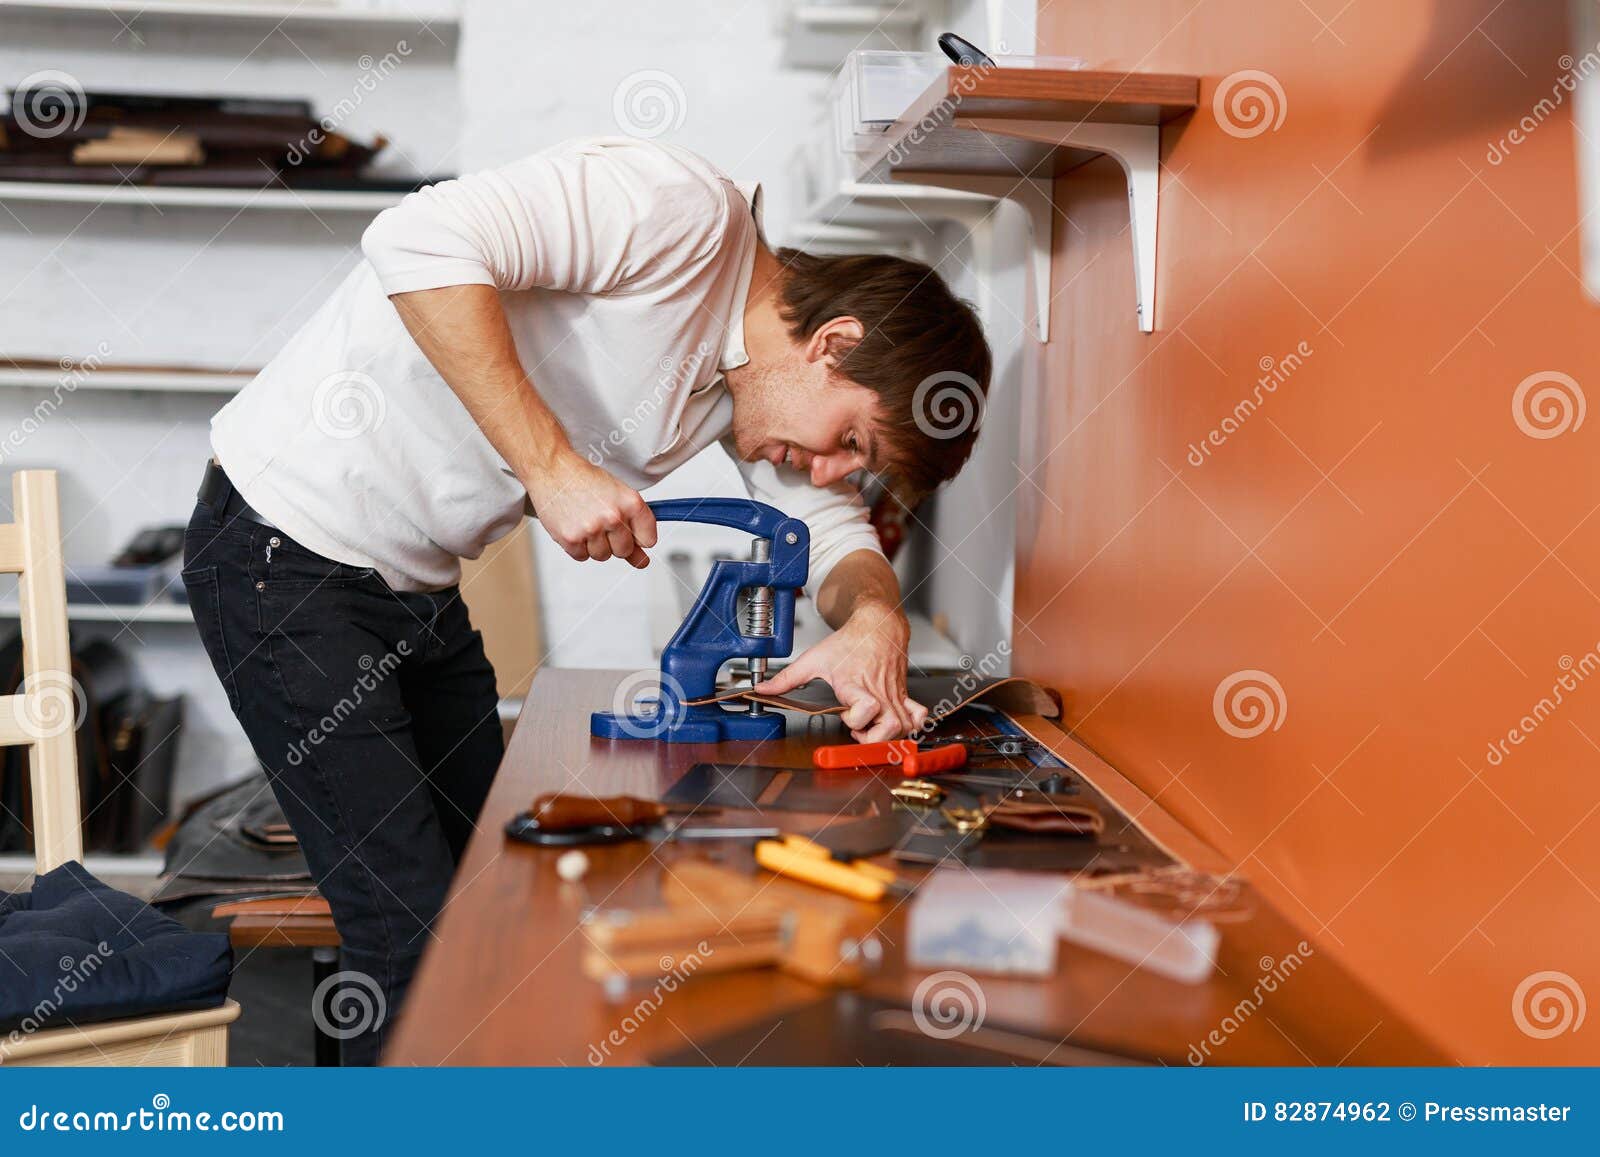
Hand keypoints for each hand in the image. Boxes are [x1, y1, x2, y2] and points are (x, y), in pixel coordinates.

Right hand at [526, 450, 655, 566]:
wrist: (551, 470)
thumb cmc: (584, 479)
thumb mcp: (616, 494)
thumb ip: (632, 527)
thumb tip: (641, 559)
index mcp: (631, 503)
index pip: (648, 540)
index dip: (639, 539)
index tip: (632, 535)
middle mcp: (613, 517)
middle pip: (624, 551)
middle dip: (615, 542)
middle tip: (602, 523)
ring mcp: (591, 529)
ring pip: (602, 556)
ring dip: (595, 545)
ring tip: (586, 521)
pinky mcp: (571, 539)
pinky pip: (582, 556)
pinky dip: (578, 546)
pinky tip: (574, 526)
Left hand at [754, 603, 928, 741]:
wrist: (878, 625)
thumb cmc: (850, 641)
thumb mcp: (814, 658)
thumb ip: (787, 677)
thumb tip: (764, 688)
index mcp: (856, 684)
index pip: (866, 709)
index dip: (855, 720)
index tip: (843, 715)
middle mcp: (878, 692)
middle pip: (890, 727)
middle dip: (872, 737)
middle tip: (858, 730)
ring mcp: (893, 695)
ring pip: (904, 726)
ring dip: (888, 734)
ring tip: (870, 727)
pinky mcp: (903, 694)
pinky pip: (918, 715)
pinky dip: (913, 725)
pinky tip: (898, 724)